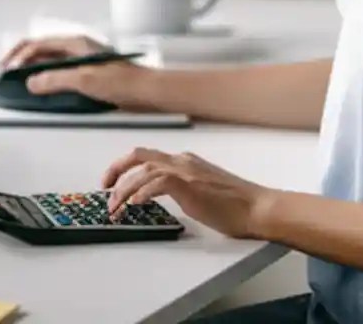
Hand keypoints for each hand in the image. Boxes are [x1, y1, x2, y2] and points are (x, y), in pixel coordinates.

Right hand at [0, 36, 155, 110]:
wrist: (148, 93)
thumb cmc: (123, 82)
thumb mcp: (84, 80)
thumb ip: (55, 80)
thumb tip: (31, 82)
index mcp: (75, 44)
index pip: (37, 45)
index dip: (18, 57)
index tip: (6, 71)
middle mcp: (77, 50)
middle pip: (41, 52)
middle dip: (21, 62)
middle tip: (6, 77)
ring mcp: (82, 64)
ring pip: (50, 64)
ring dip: (32, 72)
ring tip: (18, 85)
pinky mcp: (88, 78)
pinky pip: (60, 77)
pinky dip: (46, 82)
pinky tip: (42, 94)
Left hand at [102, 147, 275, 238]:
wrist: (258, 208)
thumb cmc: (237, 205)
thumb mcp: (202, 193)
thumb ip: (182, 189)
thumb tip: (162, 197)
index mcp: (186, 162)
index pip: (147, 157)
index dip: (125, 167)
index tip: (113, 183)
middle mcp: (183, 161)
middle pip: (138, 155)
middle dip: (116, 169)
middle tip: (104, 189)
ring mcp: (186, 171)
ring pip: (143, 170)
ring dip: (123, 189)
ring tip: (115, 207)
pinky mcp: (190, 185)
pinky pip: (157, 182)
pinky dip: (141, 193)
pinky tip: (135, 205)